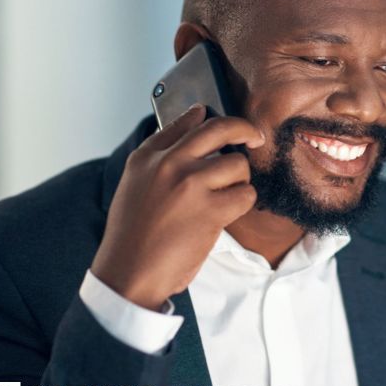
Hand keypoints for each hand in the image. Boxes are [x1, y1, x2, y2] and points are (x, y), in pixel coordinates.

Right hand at [90, 105, 264, 310]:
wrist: (129, 272)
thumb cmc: (134, 233)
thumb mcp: (135, 183)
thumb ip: (162, 149)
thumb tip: (197, 114)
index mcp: (147, 157)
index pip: (185, 122)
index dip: (209, 116)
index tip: (222, 121)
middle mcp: (169, 164)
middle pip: (220, 129)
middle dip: (245, 130)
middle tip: (255, 138)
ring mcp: (191, 185)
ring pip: (238, 165)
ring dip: (240, 181)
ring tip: (226, 196)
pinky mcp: (210, 210)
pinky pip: (246, 194)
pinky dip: (243, 204)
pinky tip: (227, 213)